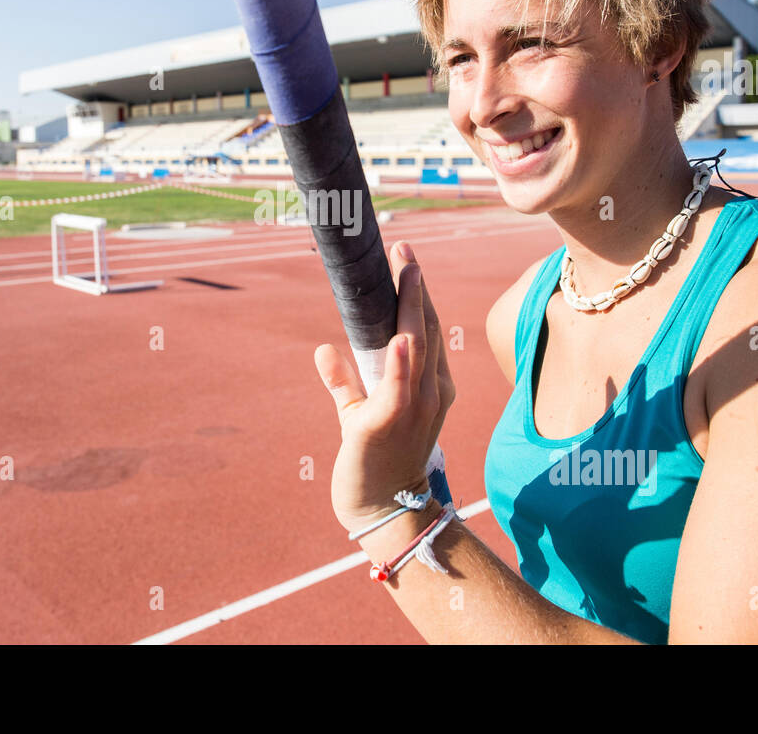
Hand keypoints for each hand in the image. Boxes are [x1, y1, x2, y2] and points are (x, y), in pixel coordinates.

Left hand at [314, 240, 456, 534]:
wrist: (382, 509)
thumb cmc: (375, 460)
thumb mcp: (359, 413)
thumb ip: (345, 381)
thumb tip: (325, 349)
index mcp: (432, 385)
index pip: (428, 328)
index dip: (418, 291)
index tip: (406, 259)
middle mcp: (431, 391)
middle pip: (426, 327)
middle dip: (415, 285)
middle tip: (402, 248)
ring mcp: (414, 406)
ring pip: (416, 344)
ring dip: (409, 305)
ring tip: (404, 270)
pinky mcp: (387, 422)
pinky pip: (398, 385)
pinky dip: (399, 361)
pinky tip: (397, 338)